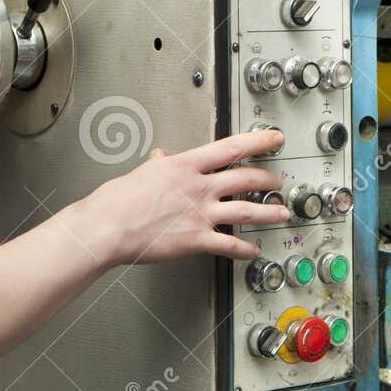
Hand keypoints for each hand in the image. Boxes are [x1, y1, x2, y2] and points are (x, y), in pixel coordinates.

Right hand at [76, 128, 291, 265]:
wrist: (108, 226)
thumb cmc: (117, 200)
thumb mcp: (142, 172)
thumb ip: (159, 165)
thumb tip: (161, 157)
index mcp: (186, 166)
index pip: (231, 147)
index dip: (258, 141)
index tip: (275, 138)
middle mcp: (199, 187)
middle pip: (246, 178)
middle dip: (268, 179)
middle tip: (278, 181)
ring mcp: (200, 214)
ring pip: (247, 211)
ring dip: (269, 212)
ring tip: (282, 213)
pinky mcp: (197, 240)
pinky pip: (230, 245)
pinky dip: (245, 250)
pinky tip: (253, 251)